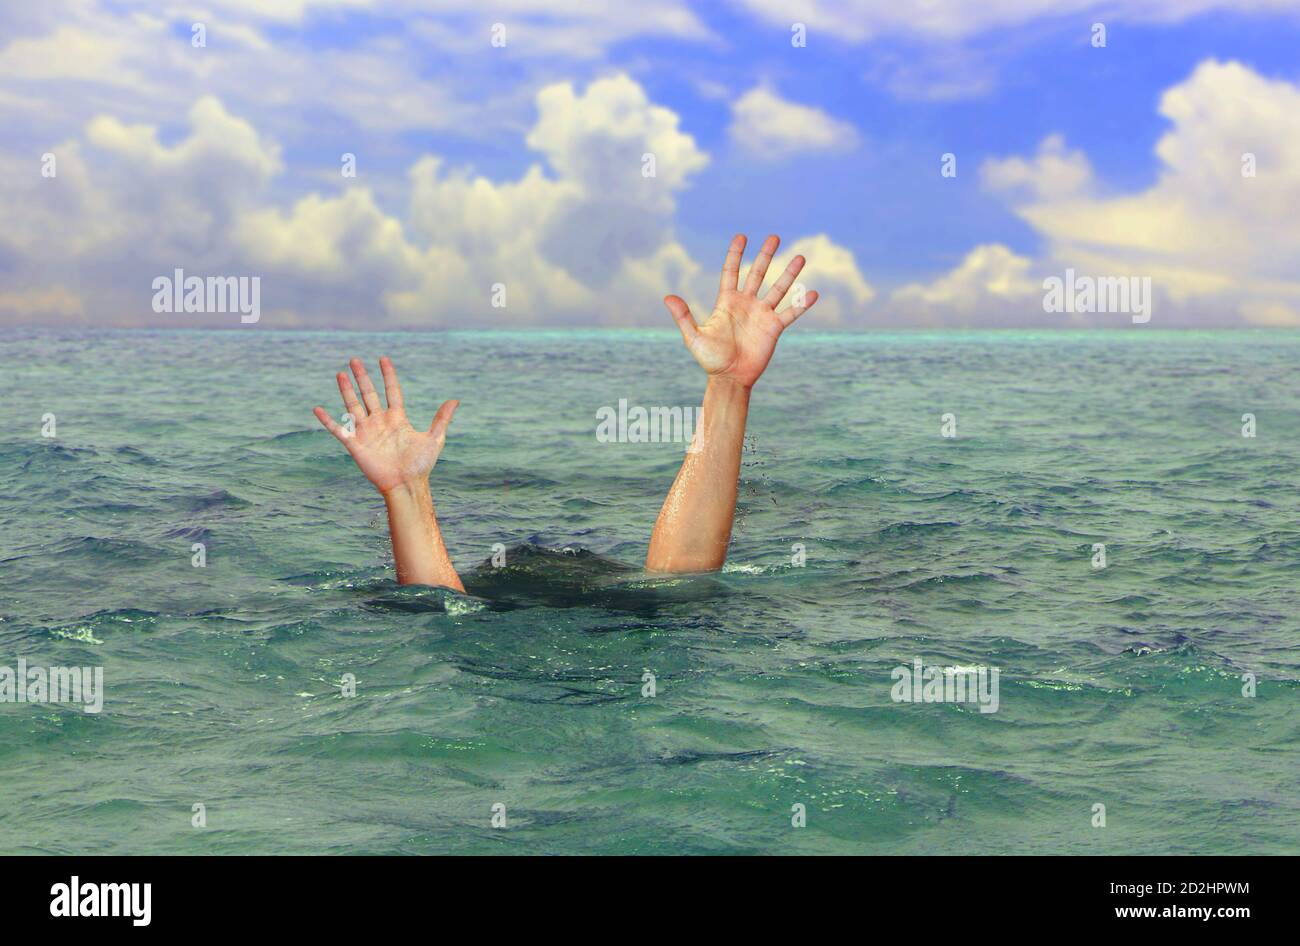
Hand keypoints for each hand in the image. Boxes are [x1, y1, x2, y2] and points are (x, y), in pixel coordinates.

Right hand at [313, 357, 458, 494]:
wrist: (406, 485)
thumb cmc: (421, 465)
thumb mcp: (434, 439)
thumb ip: (441, 419)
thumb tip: (455, 400)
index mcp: (397, 418)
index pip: (391, 391)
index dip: (388, 375)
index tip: (383, 359)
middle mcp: (380, 422)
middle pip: (368, 394)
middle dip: (362, 377)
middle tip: (354, 359)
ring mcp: (367, 432)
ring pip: (353, 406)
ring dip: (346, 391)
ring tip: (341, 374)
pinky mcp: (355, 444)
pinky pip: (339, 430)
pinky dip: (328, 420)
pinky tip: (318, 409)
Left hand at [664, 234, 817, 388]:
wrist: (729, 378)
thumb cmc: (710, 359)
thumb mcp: (693, 337)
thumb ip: (683, 316)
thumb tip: (667, 297)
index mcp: (726, 302)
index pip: (731, 272)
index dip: (735, 254)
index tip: (742, 237)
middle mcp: (746, 304)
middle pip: (757, 274)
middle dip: (766, 255)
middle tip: (774, 237)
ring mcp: (762, 314)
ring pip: (778, 289)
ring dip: (789, 274)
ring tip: (801, 257)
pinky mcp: (774, 328)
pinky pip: (791, 313)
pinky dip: (802, 304)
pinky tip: (813, 293)